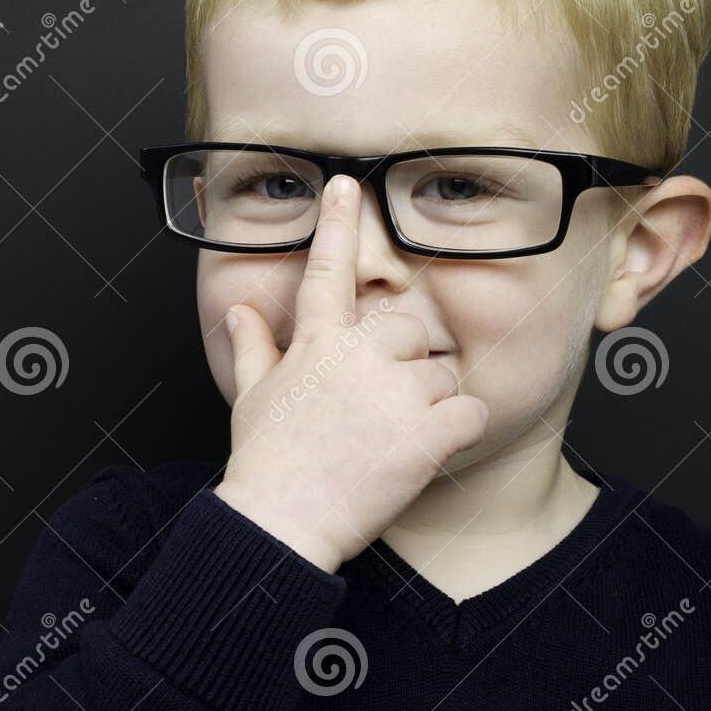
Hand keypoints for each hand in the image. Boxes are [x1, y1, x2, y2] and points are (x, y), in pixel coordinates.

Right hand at [213, 174, 488, 572]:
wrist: (280, 525)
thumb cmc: (266, 463)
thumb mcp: (250, 397)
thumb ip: (253, 346)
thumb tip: (240, 311)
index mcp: (314, 343)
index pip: (328, 270)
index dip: (338, 225)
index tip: (347, 186)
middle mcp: (356, 357)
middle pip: (409, 327)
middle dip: (405, 363)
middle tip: (380, 406)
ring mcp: (391, 393)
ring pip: (441, 372)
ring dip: (428, 404)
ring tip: (391, 440)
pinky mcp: (423, 434)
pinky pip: (470, 411)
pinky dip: (459, 432)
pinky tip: (429, 451)